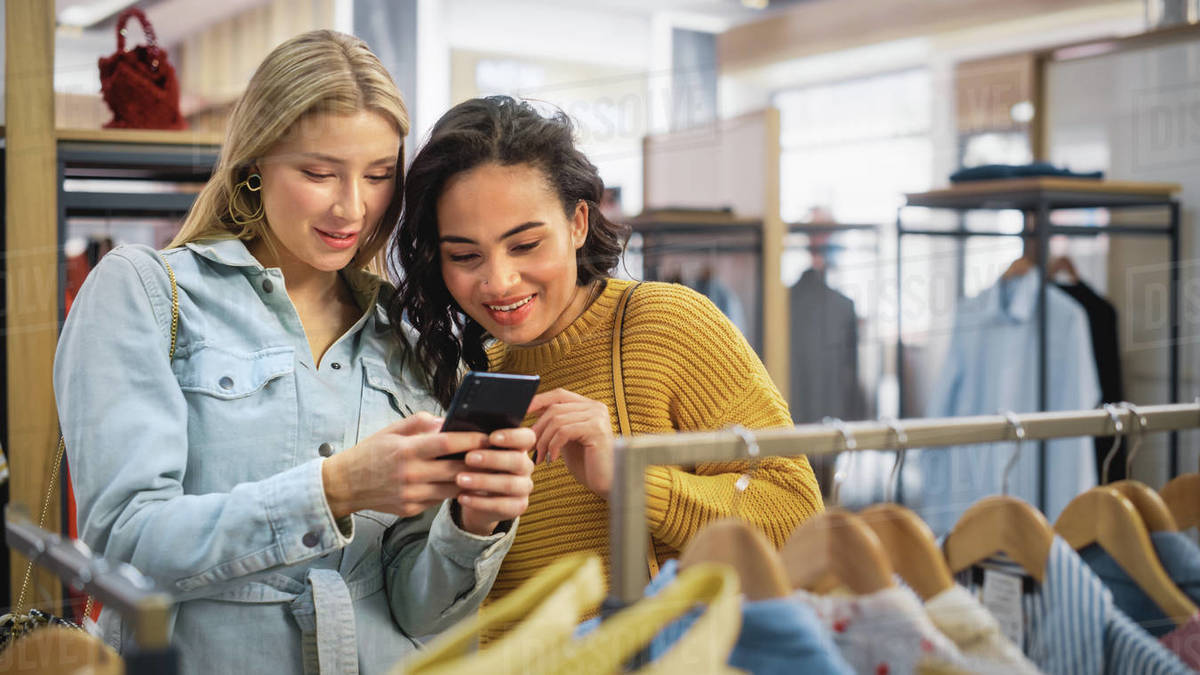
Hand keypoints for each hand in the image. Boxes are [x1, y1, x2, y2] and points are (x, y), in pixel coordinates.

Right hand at [322, 412, 485, 519]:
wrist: (345, 485)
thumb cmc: (371, 453)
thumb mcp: (392, 430)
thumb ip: (421, 423)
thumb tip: (448, 421)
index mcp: (406, 451)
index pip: (446, 443)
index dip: (470, 440)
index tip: (487, 436)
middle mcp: (410, 475)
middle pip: (455, 470)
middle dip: (478, 462)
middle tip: (496, 455)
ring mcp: (411, 495)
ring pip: (452, 489)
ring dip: (471, 480)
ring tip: (487, 470)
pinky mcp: (411, 509)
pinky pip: (439, 500)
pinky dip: (452, 491)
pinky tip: (465, 483)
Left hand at [454, 428, 535, 535]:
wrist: (475, 495)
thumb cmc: (472, 464)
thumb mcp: (471, 449)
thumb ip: (467, 436)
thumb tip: (443, 424)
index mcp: (519, 446)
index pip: (527, 437)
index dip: (512, 436)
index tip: (491, 437)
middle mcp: (525, 466)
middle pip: (519, 461)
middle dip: (493, 459)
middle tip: (468, 458)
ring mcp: (524, 487)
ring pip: (510, 484)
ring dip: (484, 481)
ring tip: (460, 479)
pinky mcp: (517, 507)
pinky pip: (502, 505)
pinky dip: (480, 502)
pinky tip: (462, 496)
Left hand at [528, 388, 614, 498]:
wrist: (608, 484)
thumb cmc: (587, 465)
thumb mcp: (567, 441)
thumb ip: (555, 426)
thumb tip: (527, 415)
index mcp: (588, 406)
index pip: (559, 394)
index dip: (538, 400)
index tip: (520, 412)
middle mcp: (595, 407)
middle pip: (555, 408)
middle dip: (537, 428)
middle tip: (529, 447)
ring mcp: (597, 416)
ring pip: (557, 420)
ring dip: (544, 440)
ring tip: (540, 457)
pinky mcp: (597, 429)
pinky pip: (564, 431)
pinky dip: (553, 446)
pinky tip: (552, 459)